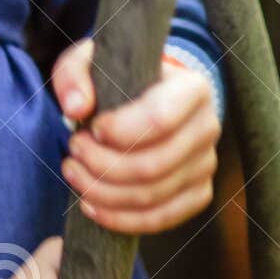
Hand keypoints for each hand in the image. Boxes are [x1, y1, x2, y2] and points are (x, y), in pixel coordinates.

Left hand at [52, 37, 220, 233]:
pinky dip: (120, 218)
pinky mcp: (196, 194)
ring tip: (73, 173)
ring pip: (153, 196)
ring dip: (103, 192)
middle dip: (102, 165)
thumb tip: (76, 107)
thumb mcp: (93, 60)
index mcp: (192, 88)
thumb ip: (76, 73)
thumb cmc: (120, 76)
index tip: (91, 128)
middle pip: (153, 165)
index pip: (160, 119)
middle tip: (72, 151)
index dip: (119, 131)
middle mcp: (207, 127)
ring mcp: (205, 164)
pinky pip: (161, 218)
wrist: (146, 97)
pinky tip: (90, 205)